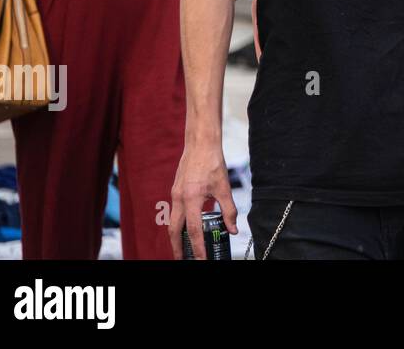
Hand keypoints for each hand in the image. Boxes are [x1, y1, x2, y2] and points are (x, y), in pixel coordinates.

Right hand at [168, 140, 236, 259]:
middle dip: (177, 248)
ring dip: (176, 237)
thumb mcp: (224, 188)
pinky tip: (187, 227)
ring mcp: (175, 194)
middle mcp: (179, 198)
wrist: (200, 144)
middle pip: (174, 231)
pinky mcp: (175, 190)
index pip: (194, 231)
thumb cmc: (213, 163)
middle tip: (183, 259)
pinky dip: (178, 223)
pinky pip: (175, 211)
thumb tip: (232, 230)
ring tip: (183, 248)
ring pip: (172, 222)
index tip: (201, 259)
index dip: (198, 247)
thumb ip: (228, 210)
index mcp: (192, 199)